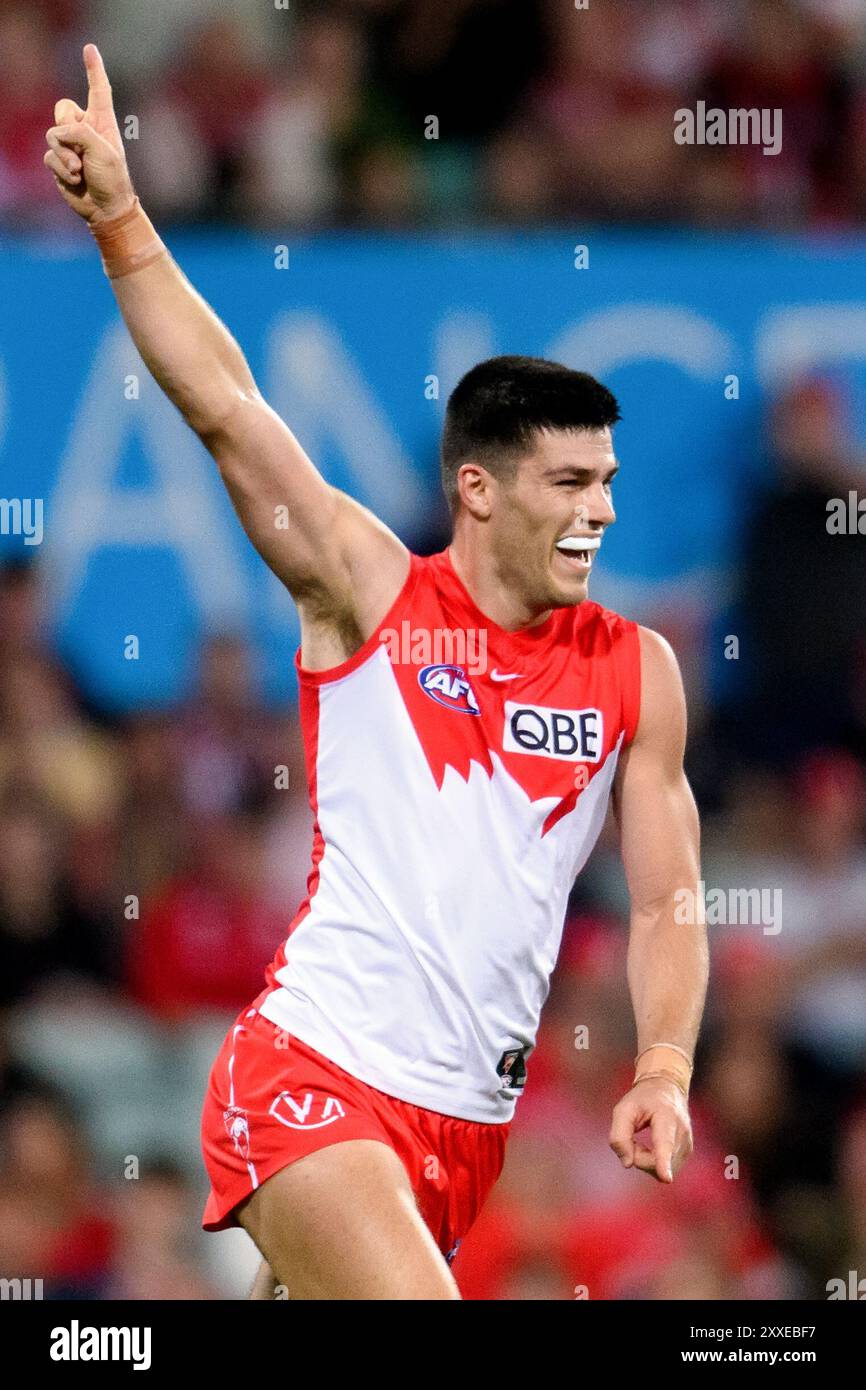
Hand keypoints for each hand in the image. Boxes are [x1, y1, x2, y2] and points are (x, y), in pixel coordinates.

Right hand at [44, 43, 134, 224]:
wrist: (106, 208)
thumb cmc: (112, 179)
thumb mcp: (101, 150)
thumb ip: (79, 132)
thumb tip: (58, 136)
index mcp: (102, 121)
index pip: (98, 90)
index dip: (94, 69)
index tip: (90, 48)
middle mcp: (86, 129)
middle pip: (63, 109)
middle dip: (67, 126)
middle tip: (81, 148)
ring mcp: (71, 145)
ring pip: (52, 135)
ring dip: (66, 155)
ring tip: (80, 170)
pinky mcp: (60, 161)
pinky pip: (50, 155)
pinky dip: (62, 169)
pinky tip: (76, 180)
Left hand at [609, 1075, 692, 1182]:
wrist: (667, 1088)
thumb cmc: (642, 1099)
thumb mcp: (623, 1109)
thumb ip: (619, 1135)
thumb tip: (628, 1164)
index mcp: (667, 1117)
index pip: (664, 1143)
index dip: (663, 1162)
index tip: (667, 1178)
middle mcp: (682, 1133)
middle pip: (655, 1162)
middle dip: (638, 1155)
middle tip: (634, 1137)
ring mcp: (687, 1145)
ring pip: (660, 1170)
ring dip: (646, 1160)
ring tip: (645, 1139)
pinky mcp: (687, 1153)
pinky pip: (665, 1170)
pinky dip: (654, 1162)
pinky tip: (653, 1147)